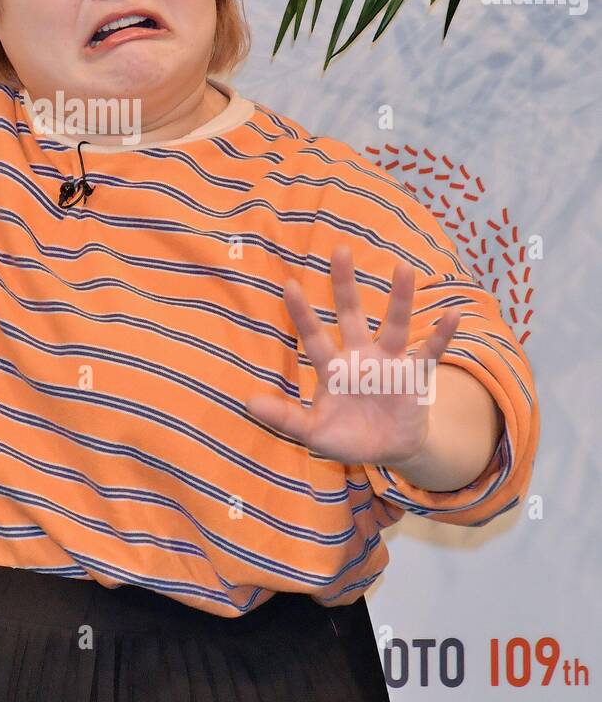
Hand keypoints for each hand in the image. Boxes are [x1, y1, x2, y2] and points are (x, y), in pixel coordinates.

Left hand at [246, 245, 464, 465]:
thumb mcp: (314, 432)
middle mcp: (360, 356)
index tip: (289, 285)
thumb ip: (285, 418)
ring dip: (401, 299)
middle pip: (351, 315)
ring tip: (404, 268)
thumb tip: (247, 403)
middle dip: (345, 286)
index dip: (302, 314)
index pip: (314, 336)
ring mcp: (389, 363)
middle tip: (340, 250)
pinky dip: (442, 336)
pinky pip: (431, 353)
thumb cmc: (347, 436)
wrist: (389, 451)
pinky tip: (454, 314)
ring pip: (395, 325)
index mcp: (332, 368)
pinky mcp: (415, 376)